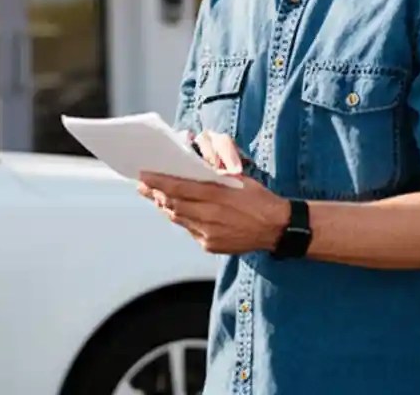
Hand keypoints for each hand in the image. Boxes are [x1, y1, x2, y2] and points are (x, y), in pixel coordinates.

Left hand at [138, 132, 287, 254]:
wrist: (276, 228)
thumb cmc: (258, 199)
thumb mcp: (237, 180)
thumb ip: (211, 178)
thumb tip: (187, 173)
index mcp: (217, 195)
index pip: (179, 187)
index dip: (158, 182)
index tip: (144, 176)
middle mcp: (210, 215)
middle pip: (174, 204)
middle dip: (156, 195)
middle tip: (143, 187)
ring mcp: (209, 233)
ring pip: (179, 218)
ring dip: (166, 207)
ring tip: (156, 197)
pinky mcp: (211, 245)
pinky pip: (190, 230)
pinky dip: (183, 220)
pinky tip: (179, 212)